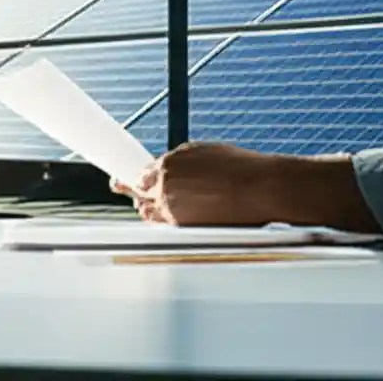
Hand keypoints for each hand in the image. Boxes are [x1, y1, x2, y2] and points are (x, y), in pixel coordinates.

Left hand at [110, 141, 380, 230]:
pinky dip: (170, 223)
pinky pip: (167, 227)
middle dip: (140, 195)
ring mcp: (173, 209)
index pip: (138, 174)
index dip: (130, 178)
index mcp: (168, 163)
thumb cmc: (241, 168)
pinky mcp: (185, 228)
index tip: (119, 180)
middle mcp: (165, 185)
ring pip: (150, 215)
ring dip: (154, 211)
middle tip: (136, 195)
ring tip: (173, 206)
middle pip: (139, 195)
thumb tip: (161, 170)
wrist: (264, 188)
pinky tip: (183, 217)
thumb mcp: (203, 153)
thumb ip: (178, 163)